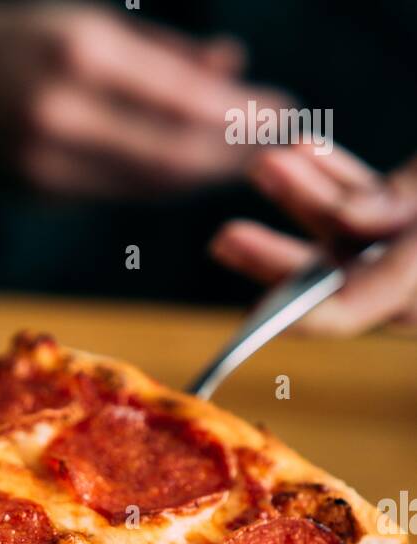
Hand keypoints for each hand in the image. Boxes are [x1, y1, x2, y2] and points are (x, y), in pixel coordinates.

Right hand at [0, 4, 287, 197]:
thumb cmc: (13, 37)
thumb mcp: (83, 18)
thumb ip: (159, 49)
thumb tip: (231, 66)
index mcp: (80, 51)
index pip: (181, 96)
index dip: (239, 112)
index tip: (283, 111)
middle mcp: (64, 110)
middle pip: (173, 149)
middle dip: (231, 151)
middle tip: (277, 145)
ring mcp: (48, 158)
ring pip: (149, 180)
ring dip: (203, 173)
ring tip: (243, 158)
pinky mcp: (39, 189)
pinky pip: (118, 191)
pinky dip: (162, 184)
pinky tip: (193, 171)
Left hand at [211, 143, 416, 332]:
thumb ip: (392, 204)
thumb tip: (349, 215)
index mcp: (415, 281)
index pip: (346, 313)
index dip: (295, 317)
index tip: (252, 315)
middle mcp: (409, 271)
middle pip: (328, 274)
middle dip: (273, 254)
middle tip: (226, 239)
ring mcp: (408, 234)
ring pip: (340, 223)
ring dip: (298, 193)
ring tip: (264, 164)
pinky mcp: (411, 201)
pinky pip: (366, 192)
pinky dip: (333, 169)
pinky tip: (304, 146)